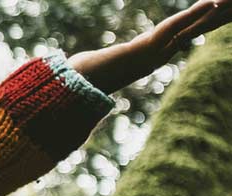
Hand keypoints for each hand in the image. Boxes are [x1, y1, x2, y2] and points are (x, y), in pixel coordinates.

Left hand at [68, 0, 231, 92]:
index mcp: (148, 55)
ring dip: (214, 15)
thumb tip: (81, 63)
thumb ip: (97, 63)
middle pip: (194, 32)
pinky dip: (195, 13)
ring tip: (230, 2)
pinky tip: (213, 2)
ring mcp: (157, 51)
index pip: (180, 37)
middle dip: (215, 20)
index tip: (212, 16)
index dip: (197, 26)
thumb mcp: (96, 63)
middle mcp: (158, 54)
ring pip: (192, 28)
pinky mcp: (151, 46)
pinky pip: (177, 26)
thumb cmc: (84, 76)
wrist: (81, 85)